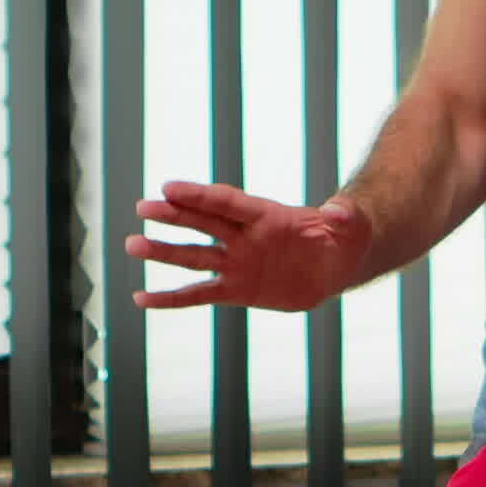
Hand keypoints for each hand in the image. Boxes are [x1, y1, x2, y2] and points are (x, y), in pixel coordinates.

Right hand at [122, 180, 373, 312]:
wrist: (339, 264)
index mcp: (268, 215)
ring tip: (132, 246)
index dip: (201, 195)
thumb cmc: (347, 235)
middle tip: (143, 208)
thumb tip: (337, 211)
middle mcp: (245, 237)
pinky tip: (142, 299)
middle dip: (175, 216)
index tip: (170, 187)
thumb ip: (344, 216)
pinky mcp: (236, 290)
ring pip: (195, 257)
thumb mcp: (353, 225)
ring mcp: (237, 263)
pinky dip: (171, 298)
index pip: (229, 203)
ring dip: (164, 253)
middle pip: (204, 224)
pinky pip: (199, 295)